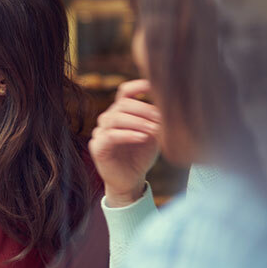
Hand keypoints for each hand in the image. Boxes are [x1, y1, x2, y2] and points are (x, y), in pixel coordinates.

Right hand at [89, 79, 160, 206]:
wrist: (130, 181)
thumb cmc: (141, 156)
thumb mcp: (153, 135)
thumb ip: (156, 120)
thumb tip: (169, 106)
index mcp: (121, 112)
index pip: (125, 92)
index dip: (138, 86)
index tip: (155, 86)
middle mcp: (108, 119)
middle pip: (122, 104)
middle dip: (144, 109)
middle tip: (161, 118)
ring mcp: (100, 132)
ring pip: (116, 118)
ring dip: (138, 122)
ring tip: (154, 129)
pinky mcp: (97, 146)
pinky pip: (111, 135)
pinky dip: (128, 135)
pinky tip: (142, 137)